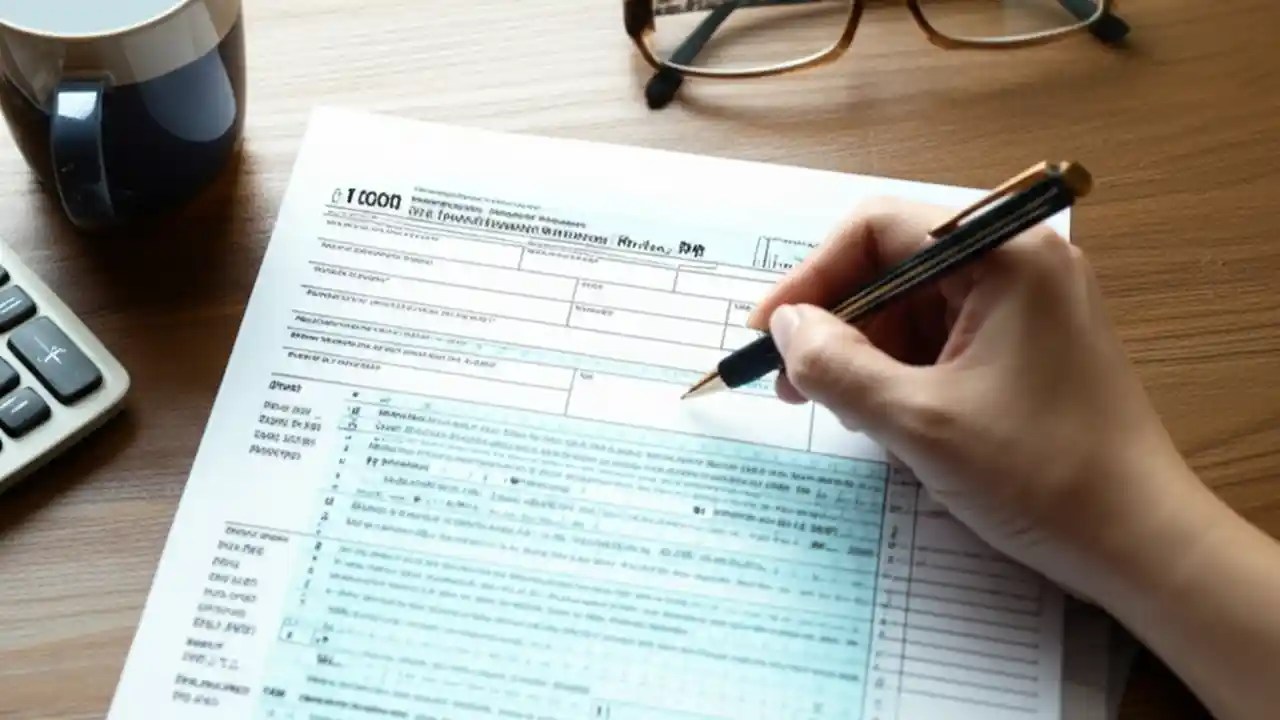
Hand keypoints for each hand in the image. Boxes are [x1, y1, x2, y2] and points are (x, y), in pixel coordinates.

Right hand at [748, 198, 1206, 598]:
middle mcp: (1019, 262)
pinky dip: (900, 369)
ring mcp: (1026, 304)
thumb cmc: (1043, 475)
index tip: (770, 333)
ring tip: (839, 408)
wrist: (1138, 541)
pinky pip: (941, 336)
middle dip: (836, 321)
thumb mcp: (919, 422)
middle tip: (793, 381)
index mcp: (1005, 256)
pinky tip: (882, 414)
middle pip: (894, 265)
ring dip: (864, 351)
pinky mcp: (1026, 344)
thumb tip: (786, 328)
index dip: (812, 277)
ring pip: (913, 305)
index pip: (878, 230)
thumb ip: (838, 366)